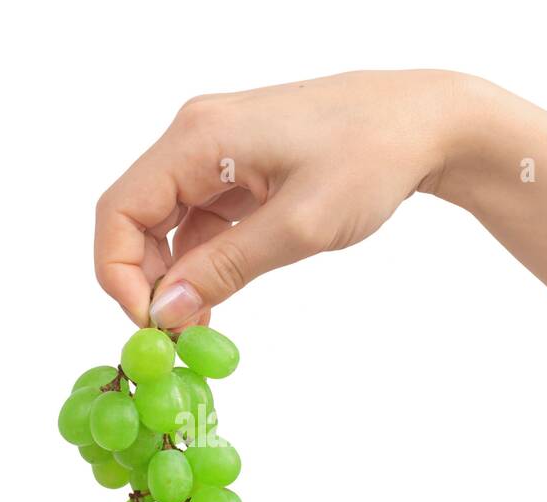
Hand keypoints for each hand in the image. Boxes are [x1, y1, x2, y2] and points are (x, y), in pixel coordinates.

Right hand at [94, 70, 481, 329]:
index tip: (150, 324)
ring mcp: (216, 150)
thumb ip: (226, 269)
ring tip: (201, 325)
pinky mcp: (238, 166)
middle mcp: (196, 137)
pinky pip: (199, 219)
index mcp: (199, 138)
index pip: (119, 209)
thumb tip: (167, 312)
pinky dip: (201, 260)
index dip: (119, 274)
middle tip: (175, 334)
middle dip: (145, 280)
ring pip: (165, 222)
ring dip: (175, 275)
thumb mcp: (299, 226)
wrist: (427, 123)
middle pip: (135, 217)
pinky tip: (219, 294)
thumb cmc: (372, 157)